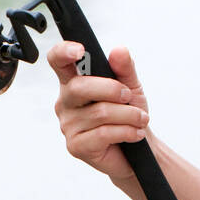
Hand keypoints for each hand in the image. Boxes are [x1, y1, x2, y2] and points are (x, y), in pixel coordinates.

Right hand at [49, 41, 150, 181]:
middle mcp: (66, 102)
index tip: (79, 50)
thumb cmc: (129, 114)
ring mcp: (68, 125)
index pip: (58, 61)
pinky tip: (135, 134)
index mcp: (73, 82)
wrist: (137, 148)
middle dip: (112, 90)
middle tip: (129, 97)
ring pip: (99, 112)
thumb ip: (124, 68)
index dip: (63, 52)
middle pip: (80, 87)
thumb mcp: (131, 86)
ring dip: (128, 115)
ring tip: (141, 120)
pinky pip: (103, 134)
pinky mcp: (76, 146)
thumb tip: (118, 50)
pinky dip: (126, 131)